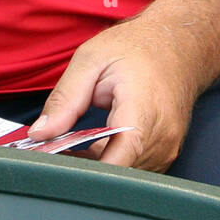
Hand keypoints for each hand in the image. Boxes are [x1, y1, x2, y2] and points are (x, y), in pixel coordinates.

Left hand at [27, 20, 198, 170]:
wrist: (178, 44)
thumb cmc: (138, 47)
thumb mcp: (91, 60)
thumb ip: (65, 98)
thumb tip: (40, 133)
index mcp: (142, 111)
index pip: (117, 161)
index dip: (84, 169)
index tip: (56, 161)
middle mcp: (161, 137)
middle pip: (117, 172)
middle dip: (84, 165)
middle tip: (55, 147)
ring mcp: (167, 148)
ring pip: (125, 175)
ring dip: (98, 164)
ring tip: (74, 140)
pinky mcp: (166, 152)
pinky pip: (135, 168)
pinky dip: (113, 160)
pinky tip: (95, 142)